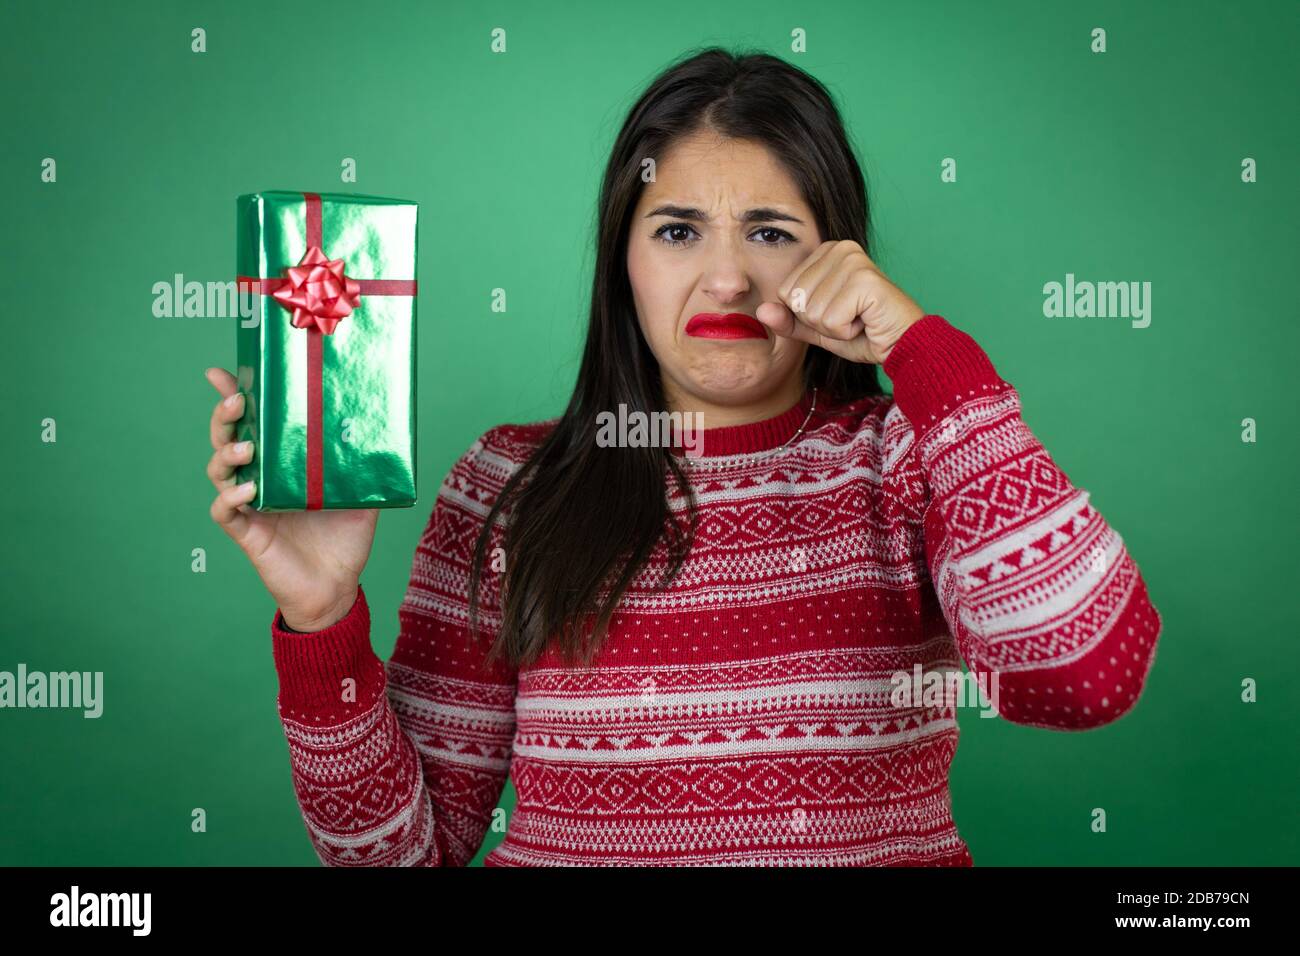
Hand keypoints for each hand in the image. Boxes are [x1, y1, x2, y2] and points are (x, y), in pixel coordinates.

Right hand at [204, 367, 378, 631]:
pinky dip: (230, 497)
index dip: (232, 396)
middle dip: (224, 417)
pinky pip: (225, 511)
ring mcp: (250, 505)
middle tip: (235, 401)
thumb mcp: (361, 494)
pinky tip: (247, 490)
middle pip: (226, 438)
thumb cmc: (344, 540)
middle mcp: (259, 479)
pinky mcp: (247, 533)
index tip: (220, 373)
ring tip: (246, 448)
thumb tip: (380, 429)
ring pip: (219, 470)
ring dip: (227, 453)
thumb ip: (364, 466)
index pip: (251, 424)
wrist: (337, 587)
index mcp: (280, 464)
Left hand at [755, 239, 925, 364]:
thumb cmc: (864, 333)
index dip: (809, 315)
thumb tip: (760, 311)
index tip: (839, 312)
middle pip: (797, 300)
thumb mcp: (818, 329)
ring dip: (835, 327)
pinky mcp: (865, 279)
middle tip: (851, 317)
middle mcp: (840, 248)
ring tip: (860, 318)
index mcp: (827, 252)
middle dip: (820, 321)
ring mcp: (853, 261)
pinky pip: (830, 319)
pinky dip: (846, 330)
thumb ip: (789, 320)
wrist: (903, 344)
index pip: (786, 291)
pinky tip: (866, 320)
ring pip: (812, 311)